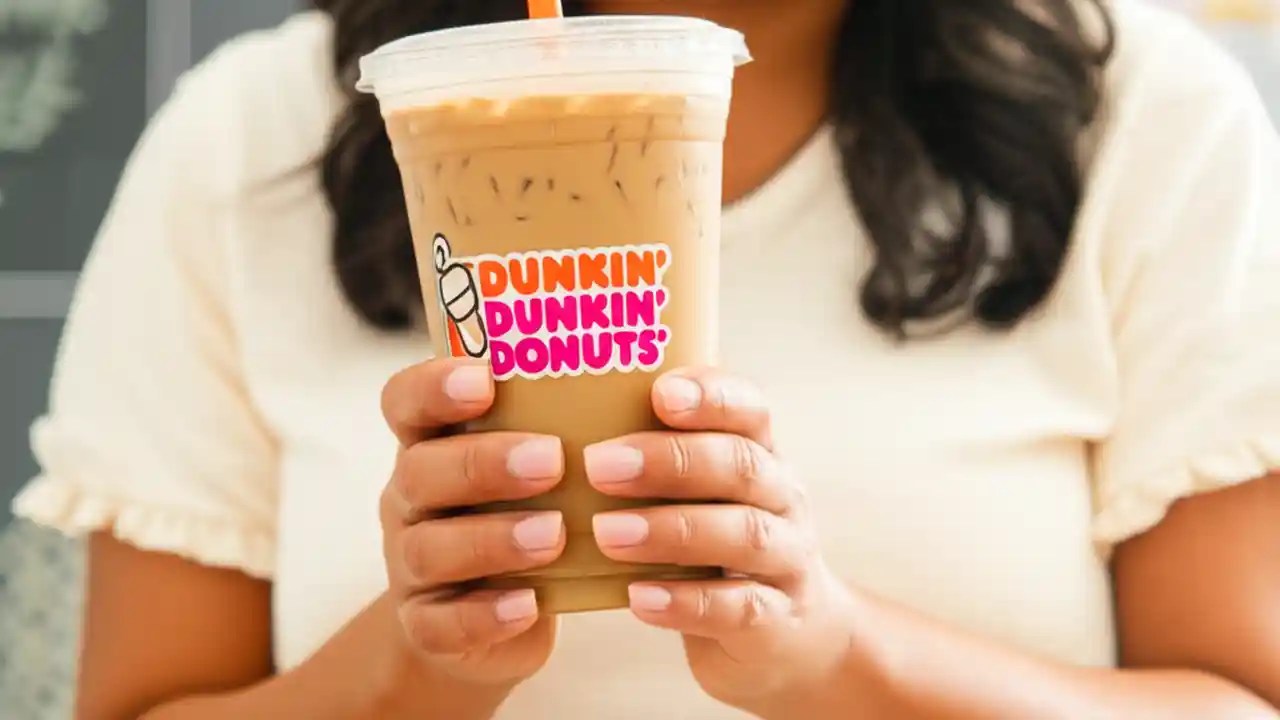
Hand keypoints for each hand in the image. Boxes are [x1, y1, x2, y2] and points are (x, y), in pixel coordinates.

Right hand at [379, 357, 565, 689]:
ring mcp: (411, 565)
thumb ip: (563, 427)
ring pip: (429, 547)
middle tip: (553, 460)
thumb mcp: (535, 468)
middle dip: (484, 462)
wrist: (495, 624)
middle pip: (421, 470)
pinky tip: (529, 604)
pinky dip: (485, 613)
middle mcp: (410, 498)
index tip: (487, 379)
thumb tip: (655, 380)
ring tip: (554, 535)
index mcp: (432, 444)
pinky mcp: (425, 625)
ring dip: (492, 539)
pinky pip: (440, 622)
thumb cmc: (529, 515)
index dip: (435, 386)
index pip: (407, 401)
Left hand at [586, 368, 857, 714]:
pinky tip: (638, 598)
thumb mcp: (703, 492)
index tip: (660, 392)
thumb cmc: (716, 542)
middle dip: (670, 461)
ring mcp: (786, 560)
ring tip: (607, 533)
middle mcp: (782, 499)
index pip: (749, 409)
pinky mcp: (776, 620)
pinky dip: (686, 602)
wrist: (786, 633)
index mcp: (761, 454)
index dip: (711, 396)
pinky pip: (737, 608)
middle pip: (739, 466)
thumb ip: (657, 455)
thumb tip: (567, 413)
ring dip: (671, 531)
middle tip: (600, 466)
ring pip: (742, 534)